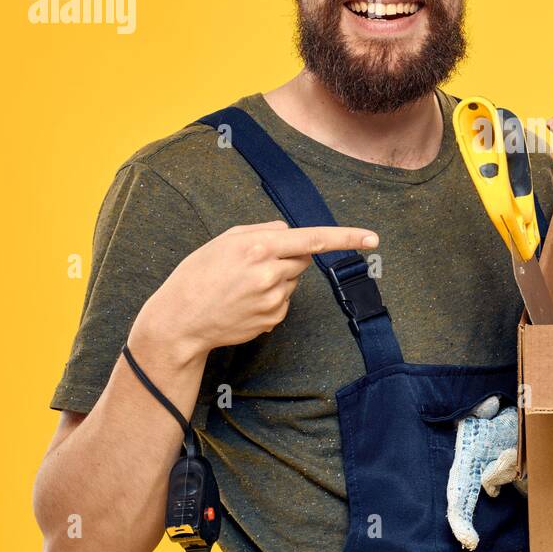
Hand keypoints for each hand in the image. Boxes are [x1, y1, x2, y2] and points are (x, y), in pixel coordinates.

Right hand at [134, 219, 378, 361]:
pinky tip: (244, 302)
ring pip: (294, 281)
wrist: (180, 321)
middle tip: (254, 263)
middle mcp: (270, 274)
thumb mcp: (225, 240)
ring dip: (277, 279)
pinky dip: (271, 299)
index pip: (314, 239)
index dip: (347, 237)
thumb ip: (263, 230)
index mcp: (259, 247)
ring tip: (242, 286)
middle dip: (288, 256)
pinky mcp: (273, 320)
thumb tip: (291, 232)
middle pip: (303, 258)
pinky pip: (284, 301)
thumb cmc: (198, 275)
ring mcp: (273, 300)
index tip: (372, 238)